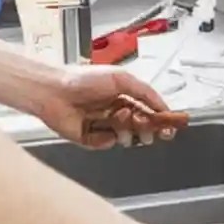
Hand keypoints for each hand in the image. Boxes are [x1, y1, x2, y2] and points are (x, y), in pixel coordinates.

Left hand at [37, 66, 176, 148]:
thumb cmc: (83, 79)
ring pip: (125, 138)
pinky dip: (104, 138)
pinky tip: (97, 127)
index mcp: (124, 96)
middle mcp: (115, 112)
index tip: (170, 128)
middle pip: (140, 128)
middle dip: (146, 131)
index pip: (149, 111)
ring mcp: (103, 126)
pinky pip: (105, 144)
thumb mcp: (121, 79)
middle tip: (148, 132)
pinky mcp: (89, 138)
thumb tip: (163, 106)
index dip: (160, 120)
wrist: (53, 91)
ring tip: (118, 121)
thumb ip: (146, 92)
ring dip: (125, 132)